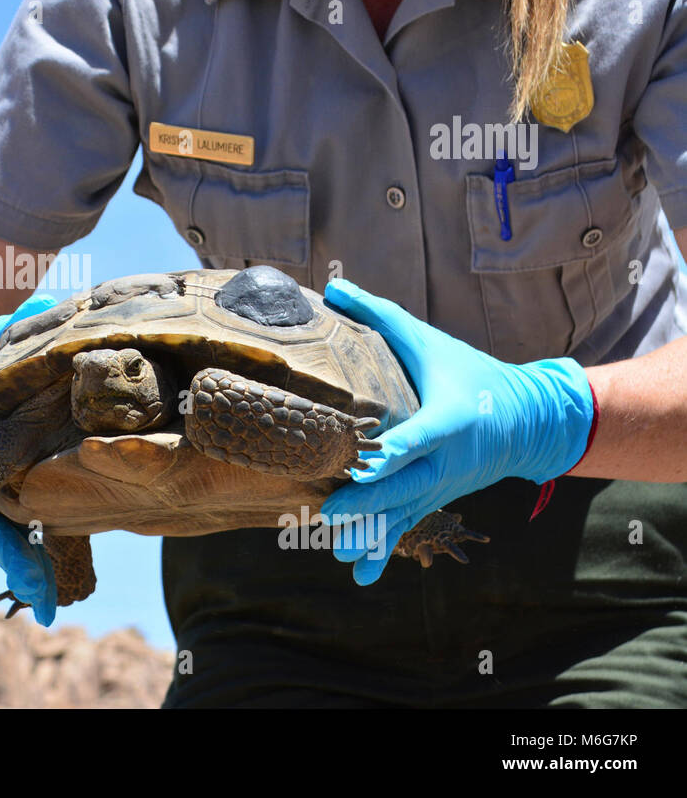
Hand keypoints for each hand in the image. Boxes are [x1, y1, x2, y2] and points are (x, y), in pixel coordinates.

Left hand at [320, 278, 593, 585]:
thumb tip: (332, 285)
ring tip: (341, 552)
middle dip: (369, 501)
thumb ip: (379, 315)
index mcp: (448, 418)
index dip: (396, 449)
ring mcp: (444, 484)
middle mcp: (448, 458)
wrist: (528, 421)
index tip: (367, 461)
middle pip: (407, 483)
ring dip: (373, 534)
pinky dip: (385, 548)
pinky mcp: (438, 497)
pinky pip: (410, 524)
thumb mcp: (427, 340)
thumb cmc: (468, 373)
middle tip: (330, 514)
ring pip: (406, 513)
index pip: (421, 434)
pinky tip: (360, 574)